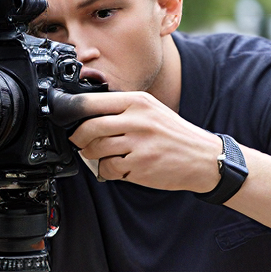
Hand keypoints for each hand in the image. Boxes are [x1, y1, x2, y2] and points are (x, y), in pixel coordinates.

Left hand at [69, 91, 222, 192]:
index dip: (74, 111)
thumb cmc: (174, 135)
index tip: (67, 117)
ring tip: (101, 154)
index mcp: (138, 102)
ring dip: (92, 155)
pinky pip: (109, 168)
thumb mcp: (152, 111)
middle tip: (78, 142)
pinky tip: (118, 166)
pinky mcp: (140, 165)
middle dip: (78, 138)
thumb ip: (123, 110)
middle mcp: (138, 120)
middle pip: (90, 127)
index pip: (93, 102)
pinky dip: (107, 170)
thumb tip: (86, 115)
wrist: (203, 158)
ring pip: (96, 149)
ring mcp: (139, 143)